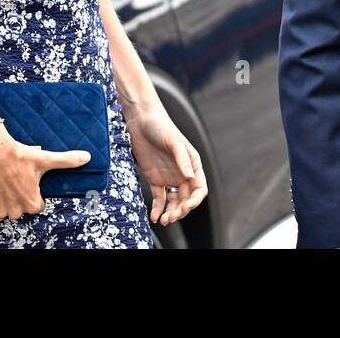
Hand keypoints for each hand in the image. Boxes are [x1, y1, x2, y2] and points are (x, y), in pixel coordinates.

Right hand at [0, 127, 92, 221]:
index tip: (26, 182)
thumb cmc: (19, 156)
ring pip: (3, 212)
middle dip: (16, 198)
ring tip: (1, 183)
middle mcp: (17, 211)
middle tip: (12, 180)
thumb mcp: (45, 159)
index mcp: (33, 204)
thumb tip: (87, 157)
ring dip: (2, 202)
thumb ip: (66, 161)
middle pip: (19, 209)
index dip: (32, 193)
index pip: (36, 206)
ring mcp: (0, 211)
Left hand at [124, 107, 206, 225]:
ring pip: (174, 202)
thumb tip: (189, 177)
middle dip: (181, 210)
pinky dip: (158, 209)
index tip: (185, 207)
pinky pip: (159, 198)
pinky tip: (154, 217)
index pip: (199, 189)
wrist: (140, 120)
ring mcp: (169, 177)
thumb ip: (182, 159)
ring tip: (164, 220)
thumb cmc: (160, 126)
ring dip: (171, 212)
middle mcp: (183, 173)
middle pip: (186, 199)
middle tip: (171, 217)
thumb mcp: (173, 141)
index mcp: (192, 164)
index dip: (194, 201)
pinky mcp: (155, 179)